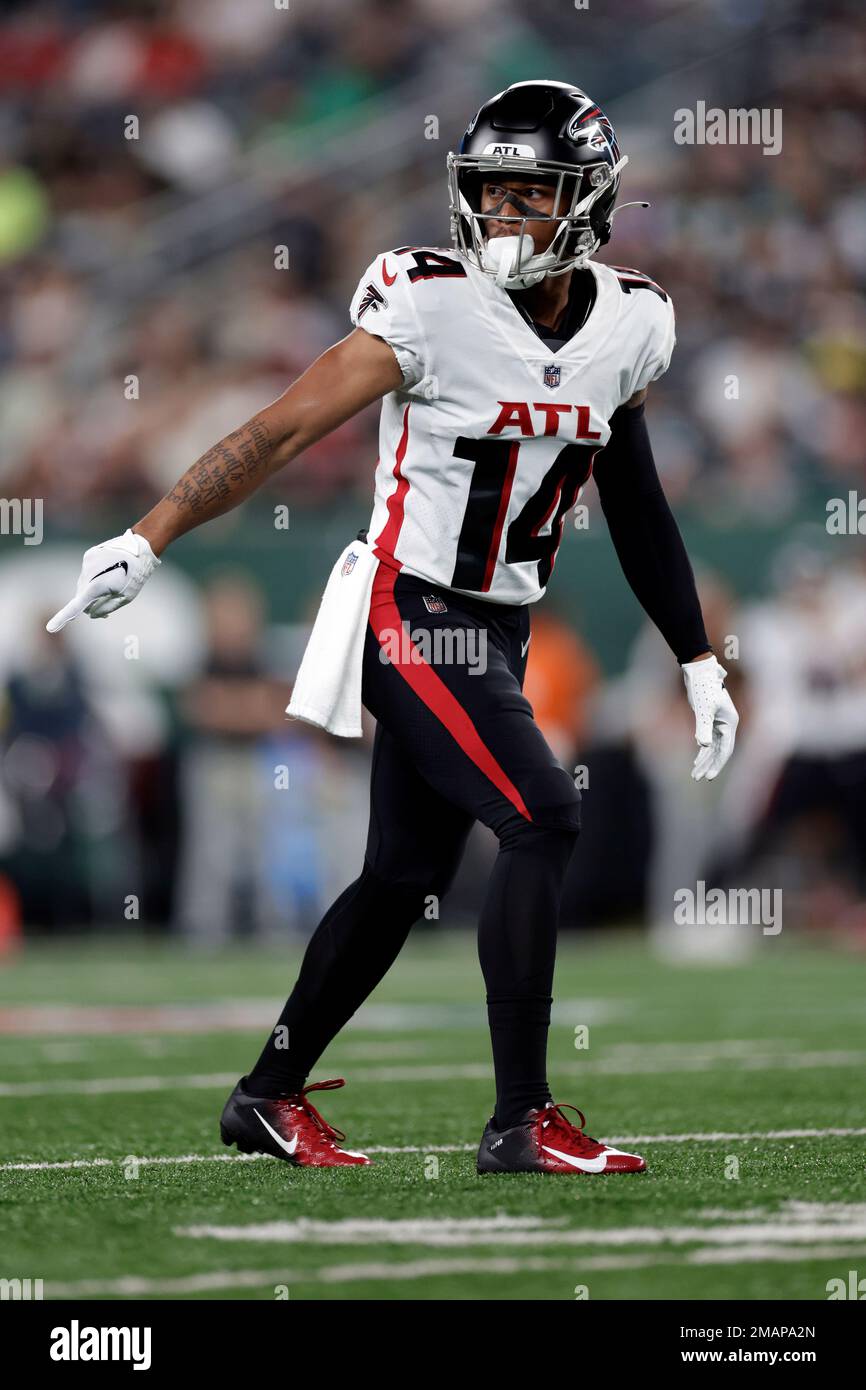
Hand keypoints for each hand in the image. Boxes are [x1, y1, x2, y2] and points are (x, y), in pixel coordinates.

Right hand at [46, 529, 160, 632]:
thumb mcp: (125, 597)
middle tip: (105, 612)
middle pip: (81, 596)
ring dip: (92, 589)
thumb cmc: (136, 575)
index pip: (76, 606)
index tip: (50, 628)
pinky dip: (94, 576)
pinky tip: (110, 572)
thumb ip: (106, 608)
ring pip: (83, 584)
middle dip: (89, 604)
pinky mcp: (89, 555)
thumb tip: (90, 614)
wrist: (140, 547)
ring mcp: (87, 563)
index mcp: (96, 587)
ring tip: (113, 583)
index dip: (63, 618)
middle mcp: (87, 574)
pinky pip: (87, 571)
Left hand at [681, 654, 738, 780]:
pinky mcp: (710, 720)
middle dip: (709, 765)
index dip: (718, 764)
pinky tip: (696, 761)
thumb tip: (704, 746)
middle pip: (719, 751)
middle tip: (698, 778)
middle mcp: (727, 725)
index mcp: (730, 723)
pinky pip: (709, 741)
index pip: (726, 750)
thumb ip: (703, 727)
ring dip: (704, 760)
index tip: (709, 776)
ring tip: (694, 774)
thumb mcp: (703, 708)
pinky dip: (702, 751)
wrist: (699, 672)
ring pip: (713, 748)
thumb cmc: (703, 688)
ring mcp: (719, 723)